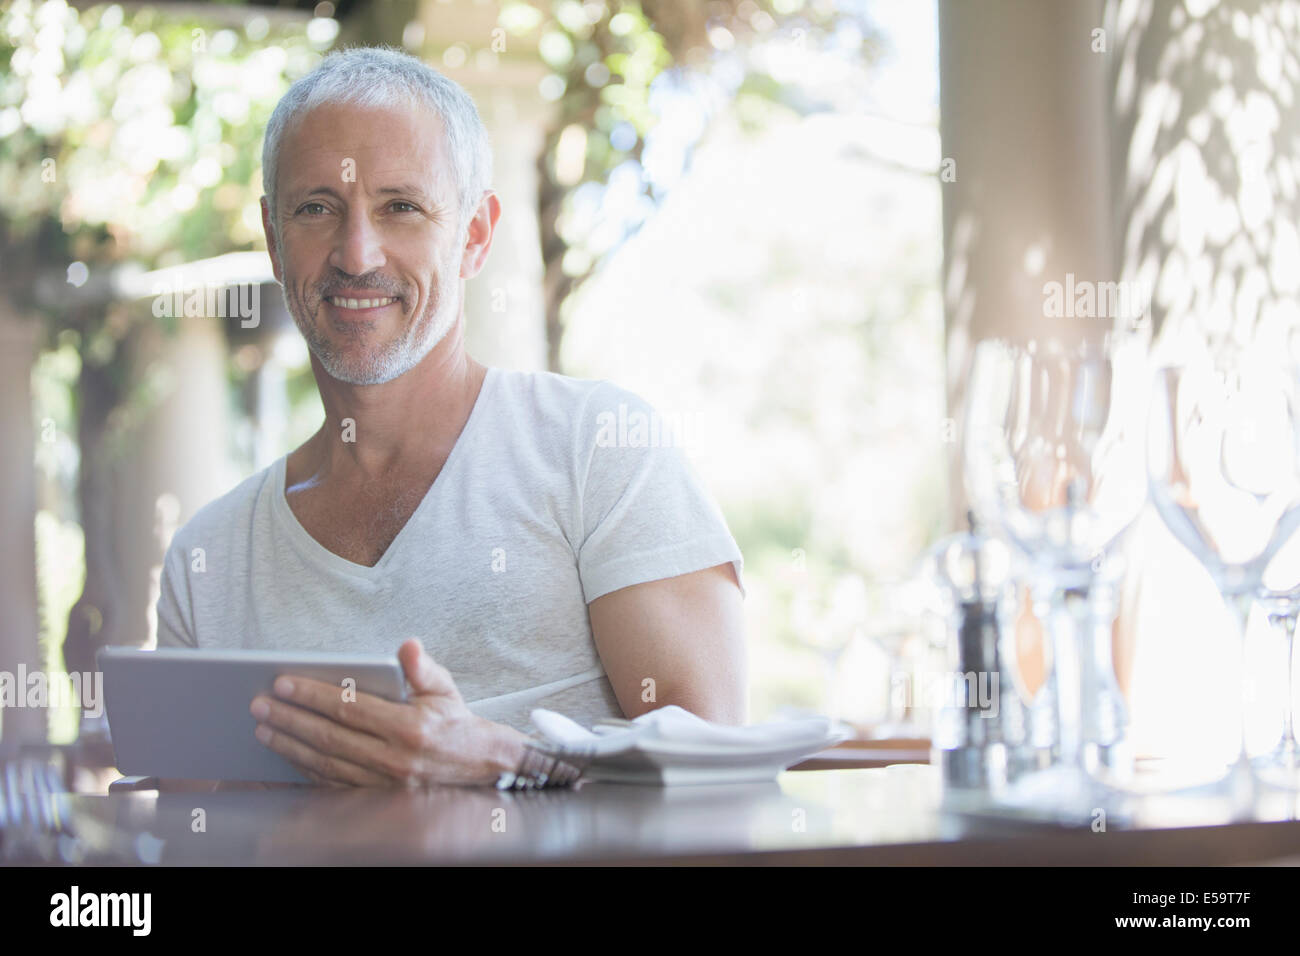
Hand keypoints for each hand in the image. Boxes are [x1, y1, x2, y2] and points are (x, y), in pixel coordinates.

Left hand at [249, 638, 529, 787]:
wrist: (476, 766)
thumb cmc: (453, 721)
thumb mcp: (444, 687)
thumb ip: (422, 666)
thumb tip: (407, 645)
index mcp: (409, 728)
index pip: (348, 707)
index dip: (311, 694)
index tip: (282, 683)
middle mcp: (394, 759)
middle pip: (328, 736)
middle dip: (289, 718)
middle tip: (259, 704)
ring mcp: (383, 784)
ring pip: (324, 762)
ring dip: (289, 745)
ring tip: (264, 727)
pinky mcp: (376, 797)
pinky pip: (332, 783)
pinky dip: (305, 769)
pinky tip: (287, 754)